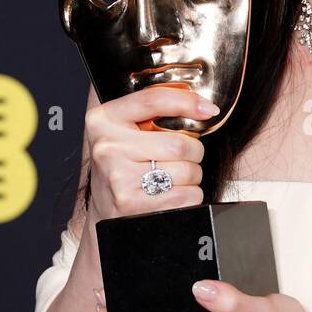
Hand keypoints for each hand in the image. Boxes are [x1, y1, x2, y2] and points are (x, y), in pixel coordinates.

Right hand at [84, 84, 218, 221]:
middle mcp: (108, 148)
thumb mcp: (124, 130)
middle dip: (193, 152)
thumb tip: (204, 108)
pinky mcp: (132, 205)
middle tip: (182, 158)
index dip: (187, 102)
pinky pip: (187, 196)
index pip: (153, 101)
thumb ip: (153, 112)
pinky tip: (171, 195)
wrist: (103, 210)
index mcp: (104, 121)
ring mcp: (118, 178)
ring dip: (192, 176)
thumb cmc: (122, 165)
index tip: (208, 110)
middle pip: (179, 144)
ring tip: (173, 178)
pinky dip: (189, 196)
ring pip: (187, 171)